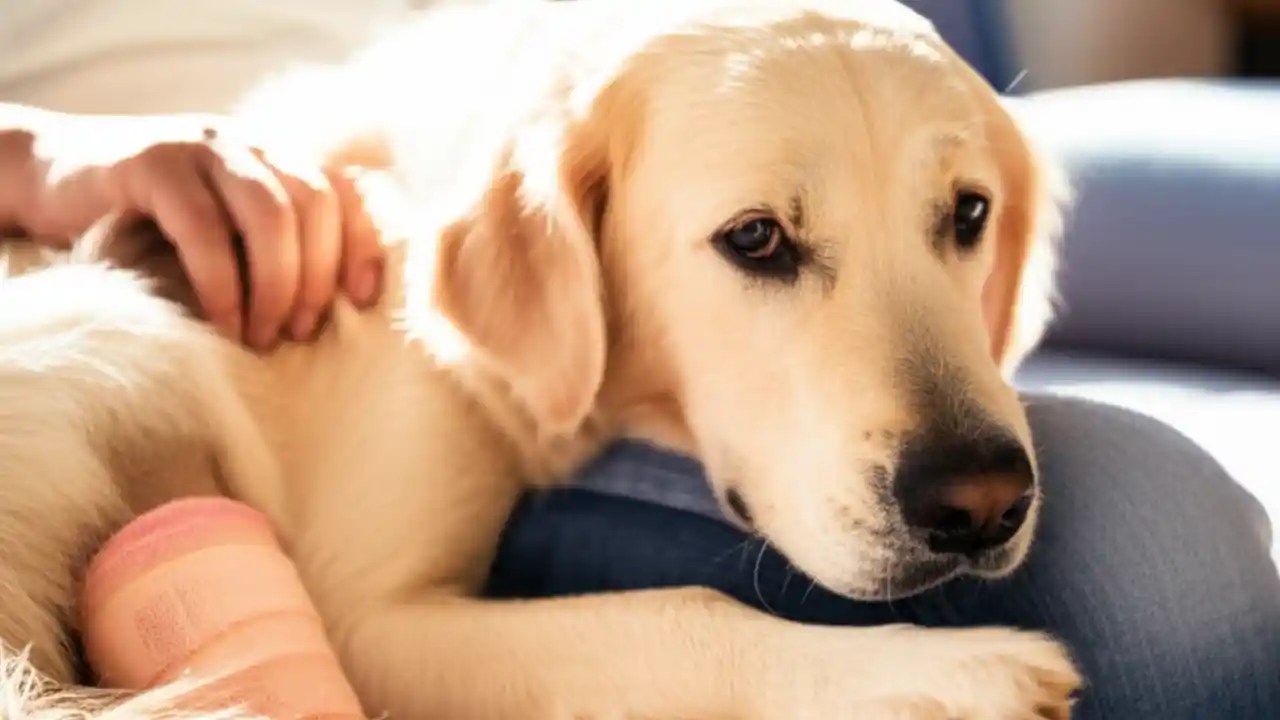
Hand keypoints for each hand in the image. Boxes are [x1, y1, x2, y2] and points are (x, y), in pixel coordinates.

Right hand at [27, 113, 383, 348]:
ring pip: (269, 214)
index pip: (346, 193)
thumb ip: (275, 245)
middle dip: (316, 277)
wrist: (57, 176)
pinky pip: (204, 228)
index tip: (361, 303)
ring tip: (262, 336)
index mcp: (280, 157)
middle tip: (298, 333)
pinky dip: (221, 282)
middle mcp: (251, 143)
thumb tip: (333, 309)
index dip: (364, 246)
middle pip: (314, 205)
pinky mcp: (154, 163)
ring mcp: (204, 146)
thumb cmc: (156, 222)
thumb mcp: (228, 228)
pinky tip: (222, 320)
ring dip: (275, 285)